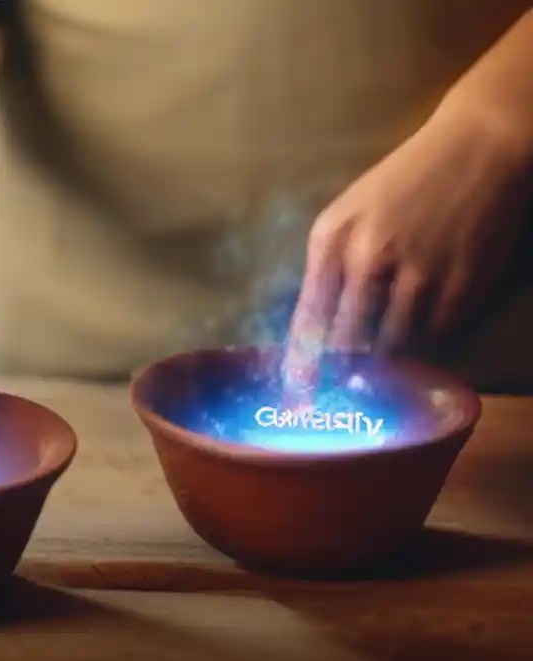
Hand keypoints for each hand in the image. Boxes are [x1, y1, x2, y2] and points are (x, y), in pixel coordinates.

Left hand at [284, 106, 529, 388]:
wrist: (478, 149)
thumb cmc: (401, 185)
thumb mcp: (346, 216)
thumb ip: (327, 271)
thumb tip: (313, 334)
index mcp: (331, 241)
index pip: (309, 321)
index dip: (302, 367)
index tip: (297, 397)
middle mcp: (369, 259)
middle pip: (347, 344)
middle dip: (343, 374)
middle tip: (342, 394)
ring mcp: (419, 274)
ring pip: (393, 347)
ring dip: (388, 362)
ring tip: (385, 366)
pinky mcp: (462, 284)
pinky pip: (436, 336)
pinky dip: (427, 344)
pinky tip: (423, 337)